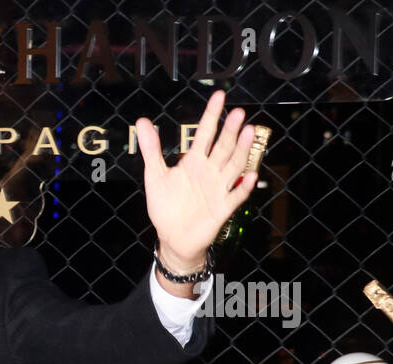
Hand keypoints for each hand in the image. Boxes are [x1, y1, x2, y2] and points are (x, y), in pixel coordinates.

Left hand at [136, 89, 257, 269]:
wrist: (173, 237)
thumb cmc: (166, 207)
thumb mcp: (155, 176)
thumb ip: (152, 149)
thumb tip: (142, 122)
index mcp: (194, 162)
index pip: (205, 134)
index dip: (211, 115)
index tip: (219, 96)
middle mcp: (209, 172)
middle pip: (223, 146)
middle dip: (230, 130)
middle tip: (238, 112)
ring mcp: (218, 188)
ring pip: (234, 165)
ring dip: (241, 150)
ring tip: (248, 132)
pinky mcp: (223, 207)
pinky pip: (236, 195)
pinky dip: (244, 186)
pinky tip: (250, 175)